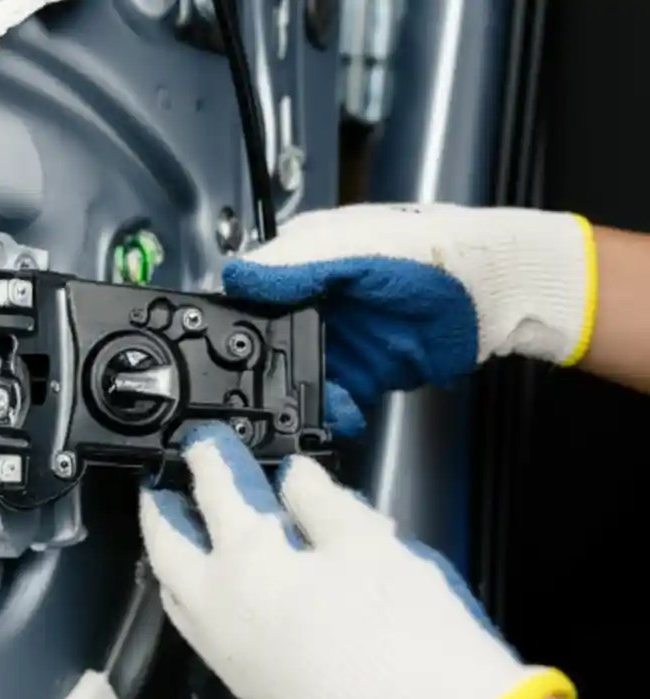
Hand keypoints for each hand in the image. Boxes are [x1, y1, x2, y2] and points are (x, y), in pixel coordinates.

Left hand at [138, 421, 579, 698]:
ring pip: (175, 595)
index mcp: (245, 559)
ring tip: (181, 536)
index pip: (215, 491)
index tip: (204, 441)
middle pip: (167, 548)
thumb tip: (295, 476)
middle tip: (159, 488)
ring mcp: (226, 651)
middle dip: (160, 512)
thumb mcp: (371, 545)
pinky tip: (220, 593)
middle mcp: (219, 607)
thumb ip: (322, 503)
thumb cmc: (405, 637)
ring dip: (171, 559)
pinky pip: (197, 629)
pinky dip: (194, 599)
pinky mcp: (246, 682)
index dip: (210, 458)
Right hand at [223, 203, 596, 420]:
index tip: (230, 345)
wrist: (501, 294)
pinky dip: (330, 411)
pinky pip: (332, 398)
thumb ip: (295, 264)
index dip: (236, 317)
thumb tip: (238, 277)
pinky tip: (335, 414)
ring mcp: (340, 336)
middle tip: (258, 386)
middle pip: (268, 339)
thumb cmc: (437, 254)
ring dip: (294, 393)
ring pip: (295, 373)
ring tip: (295, 409)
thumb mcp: (355, 249)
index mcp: (306, 256)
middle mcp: (316, 298)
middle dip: (264, 365)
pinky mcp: (363, 370)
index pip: (252, 290)